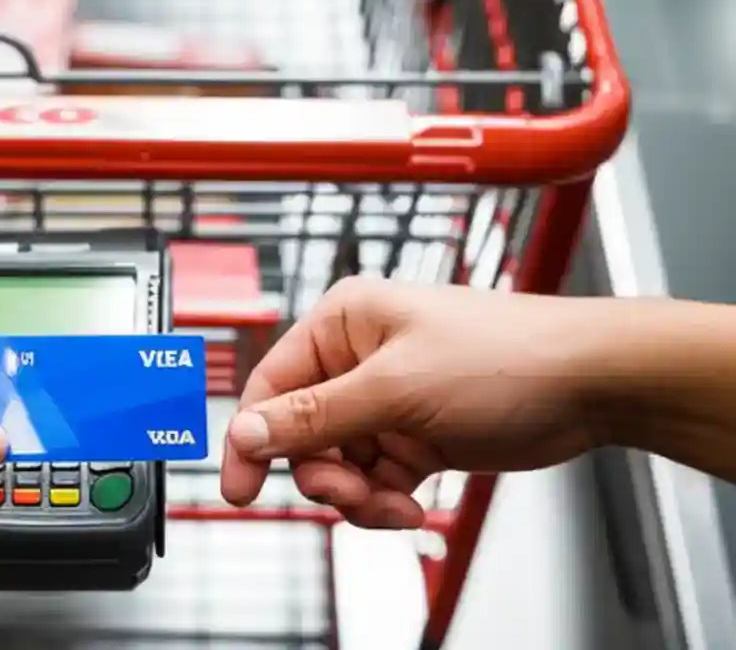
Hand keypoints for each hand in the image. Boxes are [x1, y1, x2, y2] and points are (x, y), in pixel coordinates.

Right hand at [221, 278, 611, 529]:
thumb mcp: (396, 389)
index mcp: (343, 323)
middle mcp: (358, 359)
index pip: (272, 386)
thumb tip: (247, 430)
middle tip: (350, 495)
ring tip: (394, 504)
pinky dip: (385, 501)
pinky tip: (411, 507)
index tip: (241, 488)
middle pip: (302, 434)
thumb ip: (315, 415)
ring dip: (358, 495)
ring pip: (337, 465)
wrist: (590, 384)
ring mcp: (387, 400)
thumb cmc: (507, 356)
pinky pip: (373, 479)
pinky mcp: (413, 434)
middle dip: (324, 474)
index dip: (252, 439)